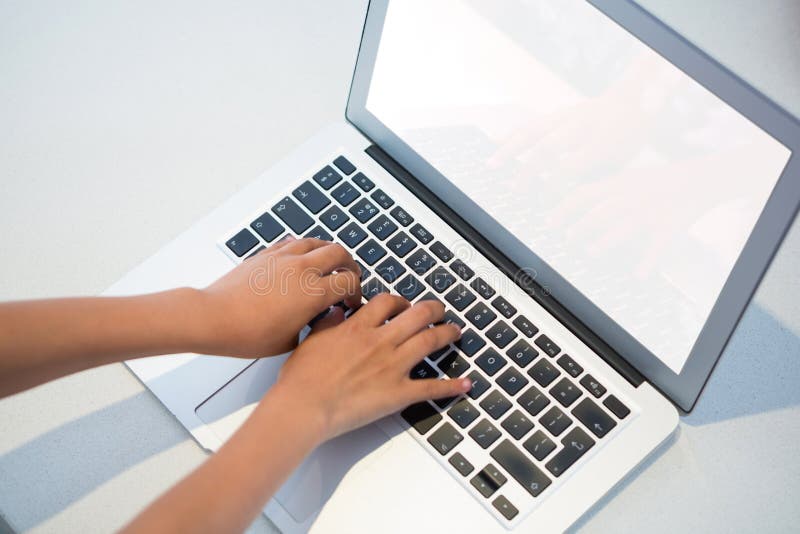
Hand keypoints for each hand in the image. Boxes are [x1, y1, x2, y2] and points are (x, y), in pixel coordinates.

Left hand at [195, 237, 361, 357]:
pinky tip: (302, 257)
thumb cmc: (248, 334)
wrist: (215, 318)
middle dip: (349, 265)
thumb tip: (320, 318)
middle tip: (349, 275)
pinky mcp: (266, 254)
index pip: (349, 282)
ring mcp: (283, 258)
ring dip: (328, 251)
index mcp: (313, 293)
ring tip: (329, 262)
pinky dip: (304, 247)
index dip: (356, 292)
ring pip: (317, 241)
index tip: (351, 300)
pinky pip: (293, 241)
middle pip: (340, 253)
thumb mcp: (291, 340)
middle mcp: (302, 269)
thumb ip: (312, 326)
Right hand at [272, 293, 470, 441]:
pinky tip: (465, 384)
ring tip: (456, 332)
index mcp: (358, 328)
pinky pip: (431, 388)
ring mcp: (392, 367)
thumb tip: (336, 311)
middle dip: (433, 310)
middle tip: (439, 310)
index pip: (388, 302)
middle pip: (417, 316)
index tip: (404, 304)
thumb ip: (328, 322)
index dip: (400, 300)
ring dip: (447, 334)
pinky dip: (451, 386)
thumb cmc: (301, 378)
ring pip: (429, 342)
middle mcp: (380, 342)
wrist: (303, 406)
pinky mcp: (398, 393)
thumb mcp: (311, 339)